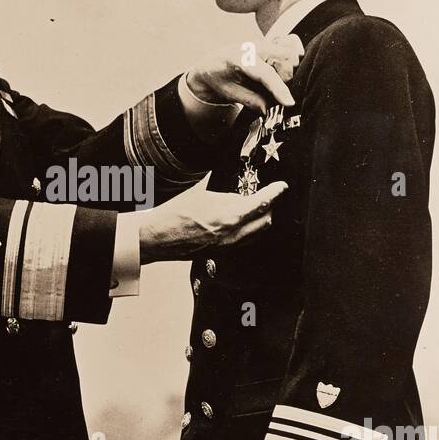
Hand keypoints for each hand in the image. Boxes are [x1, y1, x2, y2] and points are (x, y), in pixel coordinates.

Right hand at [136, 181, 285, 263]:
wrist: (157, 238)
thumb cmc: (173, 215)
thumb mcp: (202, 196)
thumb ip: (226, 197)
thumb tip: (240, 198)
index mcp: (229, 217)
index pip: (262, 203)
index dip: (275, 192)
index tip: (281, 186)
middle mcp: (232, 235)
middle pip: (265, 220)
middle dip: (269, 206)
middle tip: (266, 195)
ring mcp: (227, 247)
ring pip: (256, 233)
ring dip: (260, 219)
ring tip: (253, 208)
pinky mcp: (220, 253)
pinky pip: (244, 241)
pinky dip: (248, 230)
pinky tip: (240, 222)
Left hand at [185, 34, 304, 113]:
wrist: (211, 64)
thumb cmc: (219, 78)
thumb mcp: (230, 94)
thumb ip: (251, 101)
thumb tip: (270, 108)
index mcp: (240, 58)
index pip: (266, 73)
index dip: (279, 89)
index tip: (289, 103)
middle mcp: (254, 46)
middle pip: (286, 59)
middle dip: (286, 79)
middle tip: (273, 91)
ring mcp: (263, 41)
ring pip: (292, 51)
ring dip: (290, 69)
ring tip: (277, 79)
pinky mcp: (270, 41)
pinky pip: (291, 41)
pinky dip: (295, 53)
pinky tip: (285, 65)